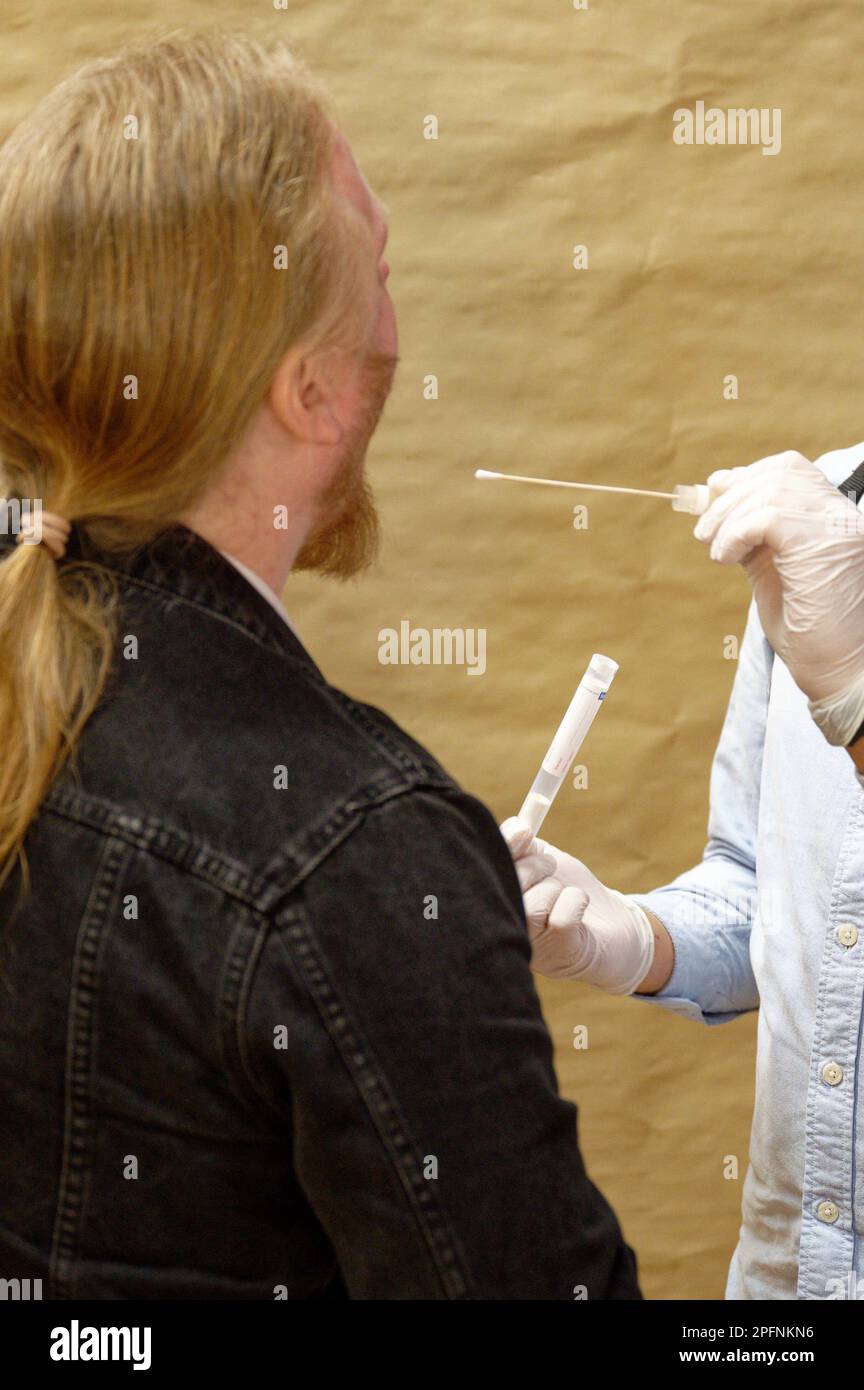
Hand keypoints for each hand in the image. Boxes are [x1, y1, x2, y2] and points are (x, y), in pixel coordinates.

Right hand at [500, 818, 654, 993]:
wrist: (612, 927)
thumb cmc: (566, 893)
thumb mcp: (540, 862)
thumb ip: (523, 846)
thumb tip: (518, 827)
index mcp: (493, 907)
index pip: (482, 879)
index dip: (503, 850)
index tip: (524, 830)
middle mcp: (504, 933)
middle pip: (505, 891)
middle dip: (532, 866)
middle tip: (549, 865)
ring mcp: (529, 949)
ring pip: (533, 906)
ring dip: (553, 887)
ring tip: (561, 890)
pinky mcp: (558, 956)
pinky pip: (562, 918)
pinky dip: (575, 901)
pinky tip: (578, 907)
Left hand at [693, 450, 863, 746]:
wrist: (845, 675)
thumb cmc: (814, 636)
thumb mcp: (774, 576)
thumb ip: (753, 539)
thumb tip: (716, 503)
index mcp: (834, 520)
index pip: (791, 470)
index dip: (746, 478)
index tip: (713, 501)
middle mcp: (842, 517)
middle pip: (781, 471)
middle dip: (731, 495)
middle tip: (705, 533)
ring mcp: (838, 528)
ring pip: (773, 487)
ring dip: (729, 515)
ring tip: (715, 549)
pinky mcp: (824, 546)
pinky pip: (768, 515)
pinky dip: (736, 532)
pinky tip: (726, 558)